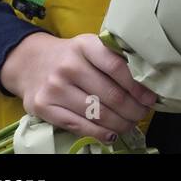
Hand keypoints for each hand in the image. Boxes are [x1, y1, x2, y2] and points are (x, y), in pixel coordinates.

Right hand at [0, 32, 156, 142]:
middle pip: (110, 95)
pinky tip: (110, 134)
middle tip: (142, 114)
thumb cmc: (71, 56)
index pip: (117, 67)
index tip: (150, 98)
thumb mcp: (91, 47)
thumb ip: (114, 59)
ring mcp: (54, 88)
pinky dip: (98, 133)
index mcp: (85, 46)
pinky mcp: (43, 107)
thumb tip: (146, 83)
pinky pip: (77, 125)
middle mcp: (68, 66)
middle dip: (132, 109)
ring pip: (96, 113)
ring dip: (119, 123)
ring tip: (130, 124)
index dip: (137, 87)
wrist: (30, 62)